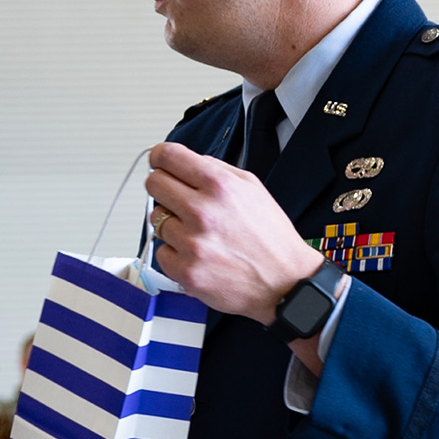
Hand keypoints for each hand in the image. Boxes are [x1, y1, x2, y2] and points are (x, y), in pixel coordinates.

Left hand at [144, 142, 321, 324]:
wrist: (284, 283)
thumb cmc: (270, 238)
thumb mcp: (253, 188)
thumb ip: (217, 170)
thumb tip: (187, 163)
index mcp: (220, 186)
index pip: (168, 156)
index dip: (159, 156)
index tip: (159, 161)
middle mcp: (203, 212)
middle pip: (154, 184)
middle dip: (163, 187)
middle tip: (176, 198)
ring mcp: (192, 243)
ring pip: (156, 219)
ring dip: (172, 223)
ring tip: (198, 233)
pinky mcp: (185, 271)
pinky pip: (161, 252)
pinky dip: (175, 253)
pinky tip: (197, 254)